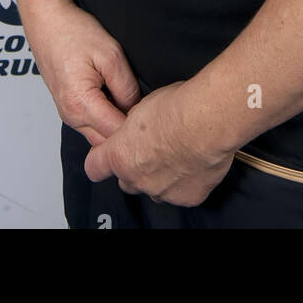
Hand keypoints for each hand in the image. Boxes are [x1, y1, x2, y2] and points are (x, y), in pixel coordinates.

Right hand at [22, 0, 141, 147]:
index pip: (116, 132)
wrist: (47, 21)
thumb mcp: (110, 55)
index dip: (137, 125)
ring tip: (129, 100)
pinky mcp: (68, 108)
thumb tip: (135, 108)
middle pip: (107, 140)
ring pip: (99, 134)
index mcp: (81, 104)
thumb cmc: (74, 33)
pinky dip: (105, 117)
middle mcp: (71, 116)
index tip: (151, 114)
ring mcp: (67, 114)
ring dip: (115, 124)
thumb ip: (126, 87)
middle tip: (145, 110)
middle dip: (127, 131)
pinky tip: (116, 98)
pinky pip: (91, 123)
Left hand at [84, 81, 236, 206]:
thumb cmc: (177, 108)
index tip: (106, 154)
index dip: (100, 160)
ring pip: (155, 188)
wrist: (207, 120)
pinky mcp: (188, 197)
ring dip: (162, 175)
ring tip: (179, 152)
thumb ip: (132, 125)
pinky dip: (187, 180)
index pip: (94, 167)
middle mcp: (138, 178)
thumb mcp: (142, 105)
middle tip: (152, 148)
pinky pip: (183, 192)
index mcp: (120, 155)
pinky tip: (195, 160)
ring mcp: (162, 191)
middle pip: (127, 181)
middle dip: (135, 167)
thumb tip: (136, 126)